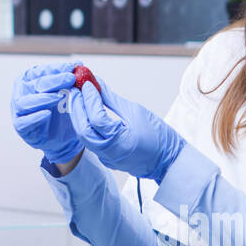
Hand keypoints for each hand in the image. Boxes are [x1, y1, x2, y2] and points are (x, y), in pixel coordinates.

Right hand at [11, 60, 82, 164]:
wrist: (65, 137)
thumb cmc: (66, 110)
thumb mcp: (72, 93)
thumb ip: (73, 80)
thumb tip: (79, 64)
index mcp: (32, 78)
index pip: (42, 70)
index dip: (57, 69)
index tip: (72, 67)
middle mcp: (22, 90)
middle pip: (35, 83)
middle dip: (54, 81)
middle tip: (71, 79)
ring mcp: (18, 108)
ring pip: (26, 101)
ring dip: (44, 99)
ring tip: (61, 97)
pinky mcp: (20, 125)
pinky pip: (25, 121)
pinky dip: (35, 117)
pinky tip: (47, 113)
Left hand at [67, 71, 183, 182]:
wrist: (169, 161)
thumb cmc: (159, 137)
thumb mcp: (136, 112)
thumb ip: (112, 100)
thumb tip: (98, 85)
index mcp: (120, 142)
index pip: (96, 118)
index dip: (89, 99)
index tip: (87, 84)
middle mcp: (110, 153)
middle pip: (83, 129)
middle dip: (77, 107)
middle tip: (77, 89)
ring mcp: (106, 158)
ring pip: (84, 136)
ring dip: (79, 115)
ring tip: (79, 97)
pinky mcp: (106, 158)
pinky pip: (90, 140)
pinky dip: (85, 124)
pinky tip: (85, 111)